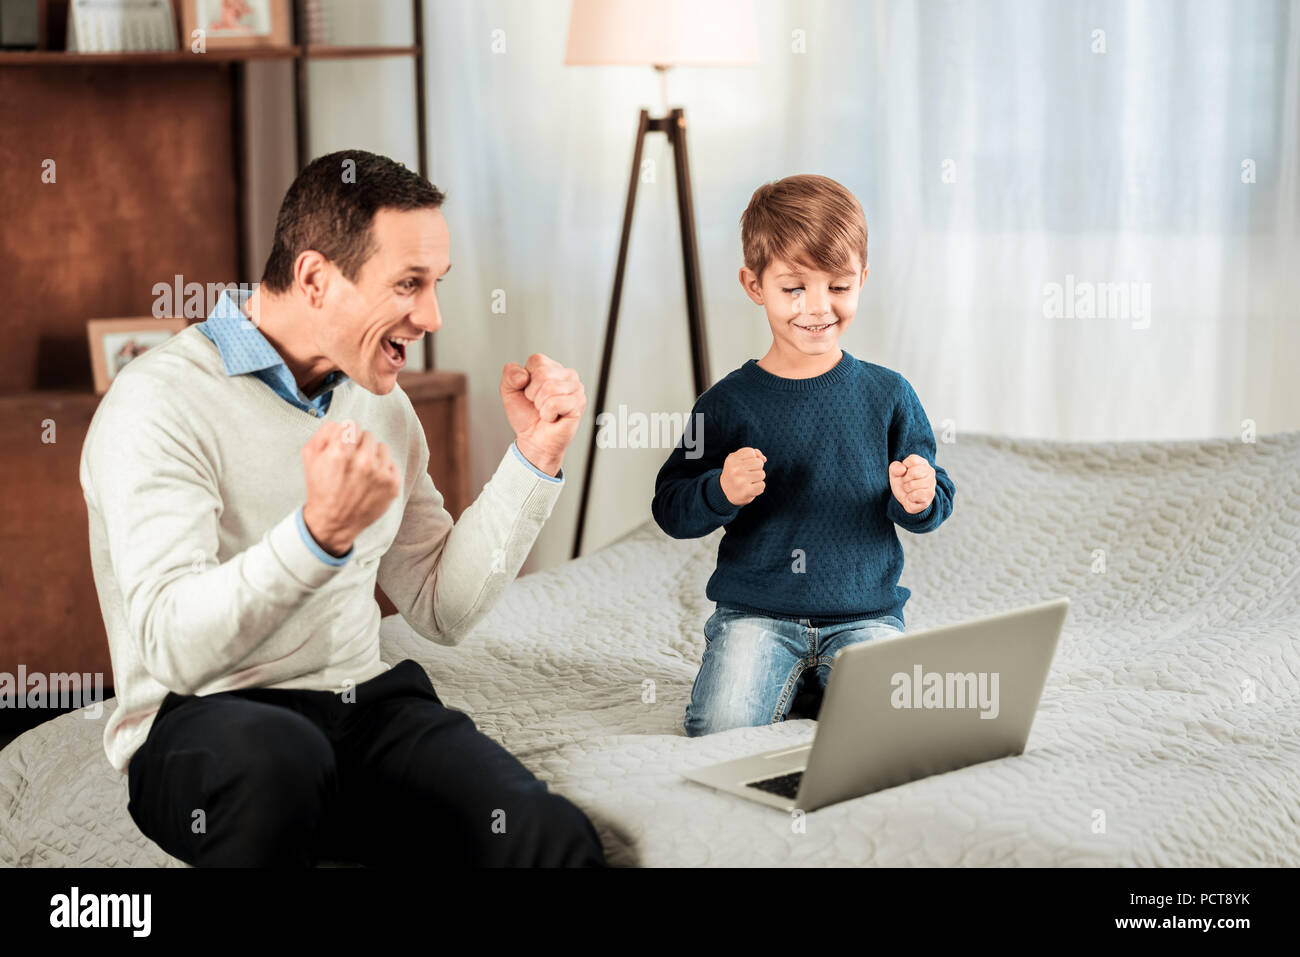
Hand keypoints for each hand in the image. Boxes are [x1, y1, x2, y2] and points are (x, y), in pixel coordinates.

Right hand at [301, 419, 400, 555]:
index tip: (343, 447)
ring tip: (361, 472)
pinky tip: (370, 481)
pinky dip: (383, 469)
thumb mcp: (309, 456)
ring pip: (382, 447)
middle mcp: (363, 461)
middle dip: (358, 446)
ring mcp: (380, 474)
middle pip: (368, 435)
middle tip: (350, 463)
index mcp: (340, 452)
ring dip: (372, 455)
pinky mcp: (393, 485)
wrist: (334, 522)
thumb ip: (324, 432)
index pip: (352, 425)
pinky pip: (392, 462)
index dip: (346, 435)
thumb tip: (341, 423)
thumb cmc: (321, 487)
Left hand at [500, 353, 585, 474]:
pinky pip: (554, 403)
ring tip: (545, 410)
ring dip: (540, 405)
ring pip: (549, 388)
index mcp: (552, 368)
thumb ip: (510, 375)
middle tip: (537, 404)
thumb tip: (522, 375)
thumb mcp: (509, 391)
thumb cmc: (526, 417)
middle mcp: (567, 375)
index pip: (537, 360)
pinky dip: (547, 414)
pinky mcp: (578, 404)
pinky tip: (552, 417)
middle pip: (543, 373)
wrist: (533, 440)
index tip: (528, 392)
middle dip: (532, 394)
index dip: (525, 379)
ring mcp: (576, 389)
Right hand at [720, 447, 766, 505]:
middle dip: (757, 468)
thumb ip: (753, 454)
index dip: (751, 458)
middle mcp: (734, 470)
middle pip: (759, 463)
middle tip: (747, 473)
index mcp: (731, 460)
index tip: (744, 464)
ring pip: (762, 474)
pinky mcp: (746, 491)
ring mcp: (740, 481)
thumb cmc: (735, 472)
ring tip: (749, 481)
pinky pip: (762, 485)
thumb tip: (764, 459)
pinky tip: (750, 488)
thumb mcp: (739, 459)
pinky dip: (758, 487)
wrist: (725, 492)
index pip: (751, 452)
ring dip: (758, 478)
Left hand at [889, 453, 935, 513]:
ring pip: (913, 485)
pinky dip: (910, 497)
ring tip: (909, 489)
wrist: (905, 499)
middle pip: (913, 472)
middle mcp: (930, 471)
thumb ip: (895, 467)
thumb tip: (903, 469)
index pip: (913, 459)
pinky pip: (916, 495)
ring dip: (906, 488)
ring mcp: (931, 484)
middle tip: (906, 482)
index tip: (904, 471)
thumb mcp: (894, 473)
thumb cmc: (902, 483)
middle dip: (905, 479)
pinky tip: (912, 497)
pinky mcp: (930, 495)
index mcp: (922, 463)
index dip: (904, 466)